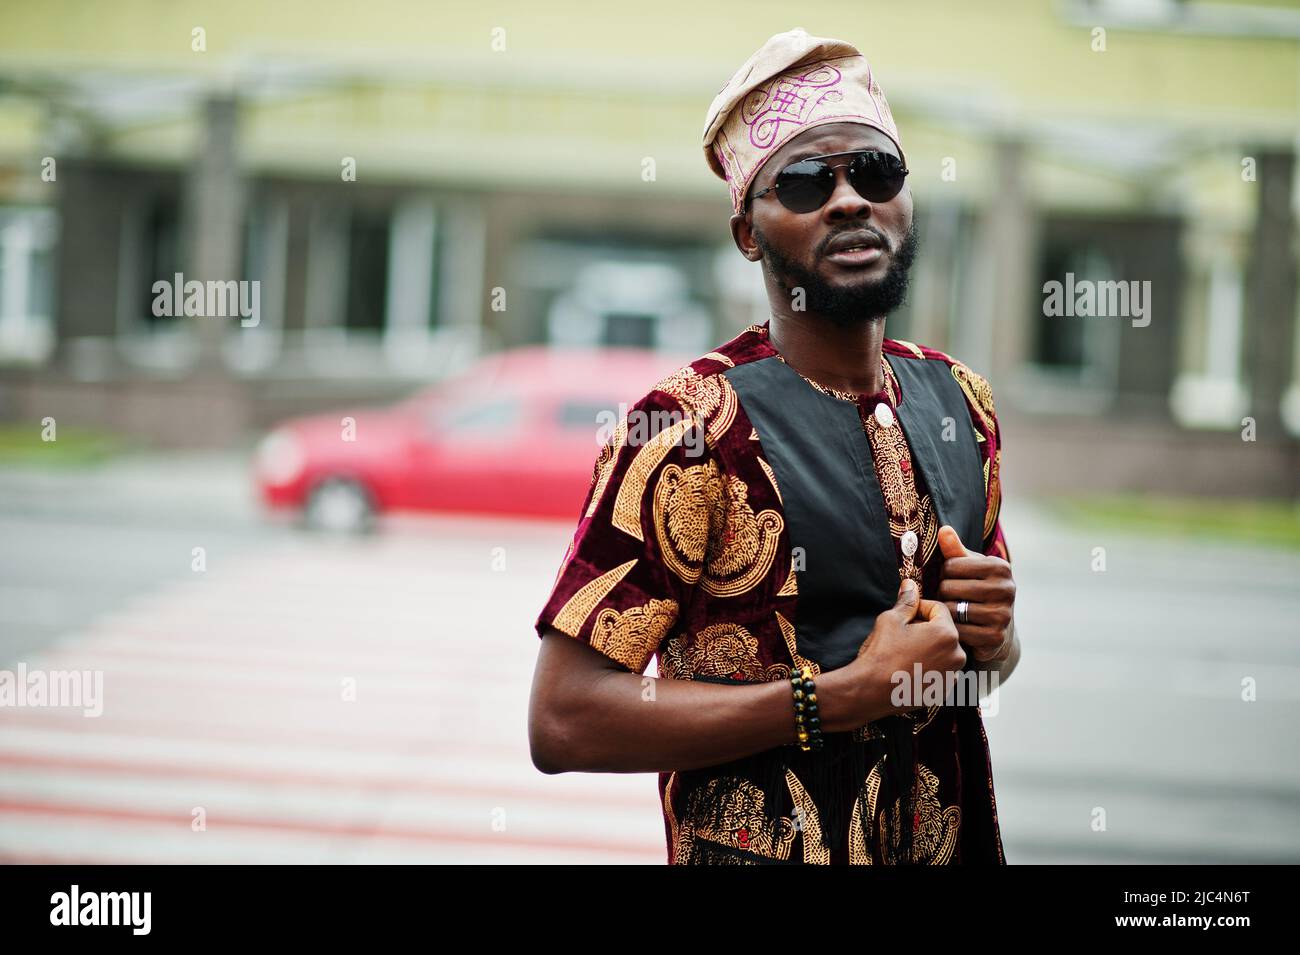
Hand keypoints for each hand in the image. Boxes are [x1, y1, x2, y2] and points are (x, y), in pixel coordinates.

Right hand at [850, 578, 965, 721]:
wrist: (871, 691)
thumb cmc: (881, 654)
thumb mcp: (891, 620)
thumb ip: (906, 602)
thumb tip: (910, 584)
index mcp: (947, 634)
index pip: (938, 608)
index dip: (919, 608)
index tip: (904, 616)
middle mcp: (957, 655)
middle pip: (943, 631)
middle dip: (925, 629)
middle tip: (902, 636)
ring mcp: (951, 676)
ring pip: (942, 652)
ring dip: (928, 648)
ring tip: (904, 654)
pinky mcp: (943, 691)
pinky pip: (940, 671)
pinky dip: (928, 668)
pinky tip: (908, 670)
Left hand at [935, 525, 1014, 662]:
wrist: (998, 626)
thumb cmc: (978, 589)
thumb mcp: (969, 567)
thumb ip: (955, 550)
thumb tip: (943, 530)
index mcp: (1000, 567)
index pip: (951, 565)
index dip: (944, 574)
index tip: (951, 579)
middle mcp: (1006, 589)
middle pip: (949, 588)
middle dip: (942, 593)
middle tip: (948, 598)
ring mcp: (1003, 614)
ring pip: (951, 610)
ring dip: (945, 612)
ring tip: (950, 610)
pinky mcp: (995, 637)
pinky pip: (958, 631)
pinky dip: (952, 630)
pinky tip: (956, 627)